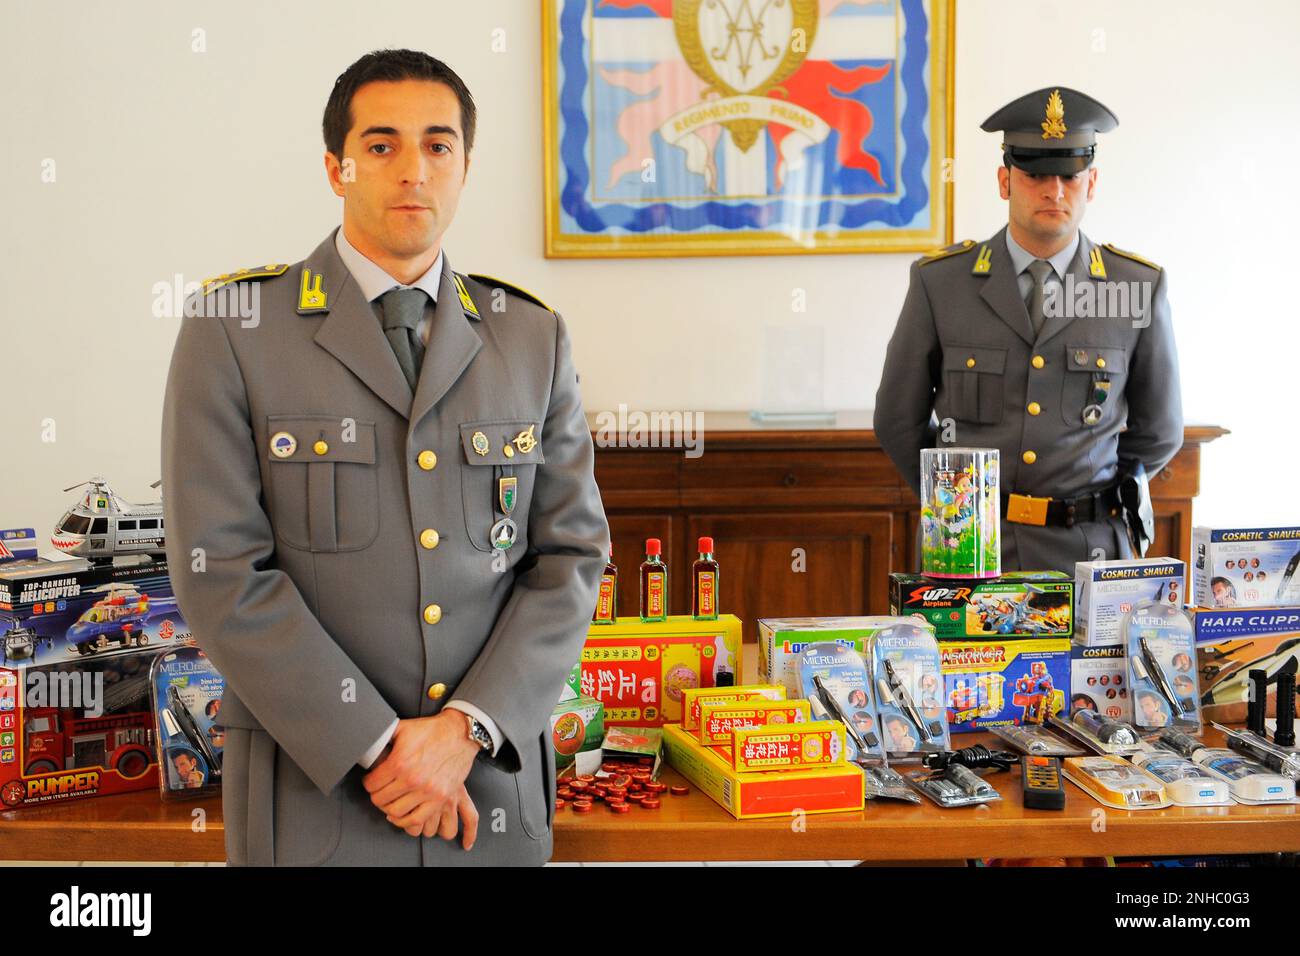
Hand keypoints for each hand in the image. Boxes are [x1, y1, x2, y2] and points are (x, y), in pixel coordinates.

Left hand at [362, 711, 480, 847]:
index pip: (371, 784)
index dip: (368, 782)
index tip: (372, 780)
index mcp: (400, 763)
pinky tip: (402, 813)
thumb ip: (383, 736)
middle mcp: (412, 779)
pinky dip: (405, 820)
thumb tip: (366, 741)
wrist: (460, 733)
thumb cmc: (432, 730)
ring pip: (395, 812)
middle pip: (380, 800)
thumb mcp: (403, 728)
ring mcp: (427, 791)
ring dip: (389, 807)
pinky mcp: (440, 798)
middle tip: (380, 790)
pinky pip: (416, 819)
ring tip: (391, 800)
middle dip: (377, 794)